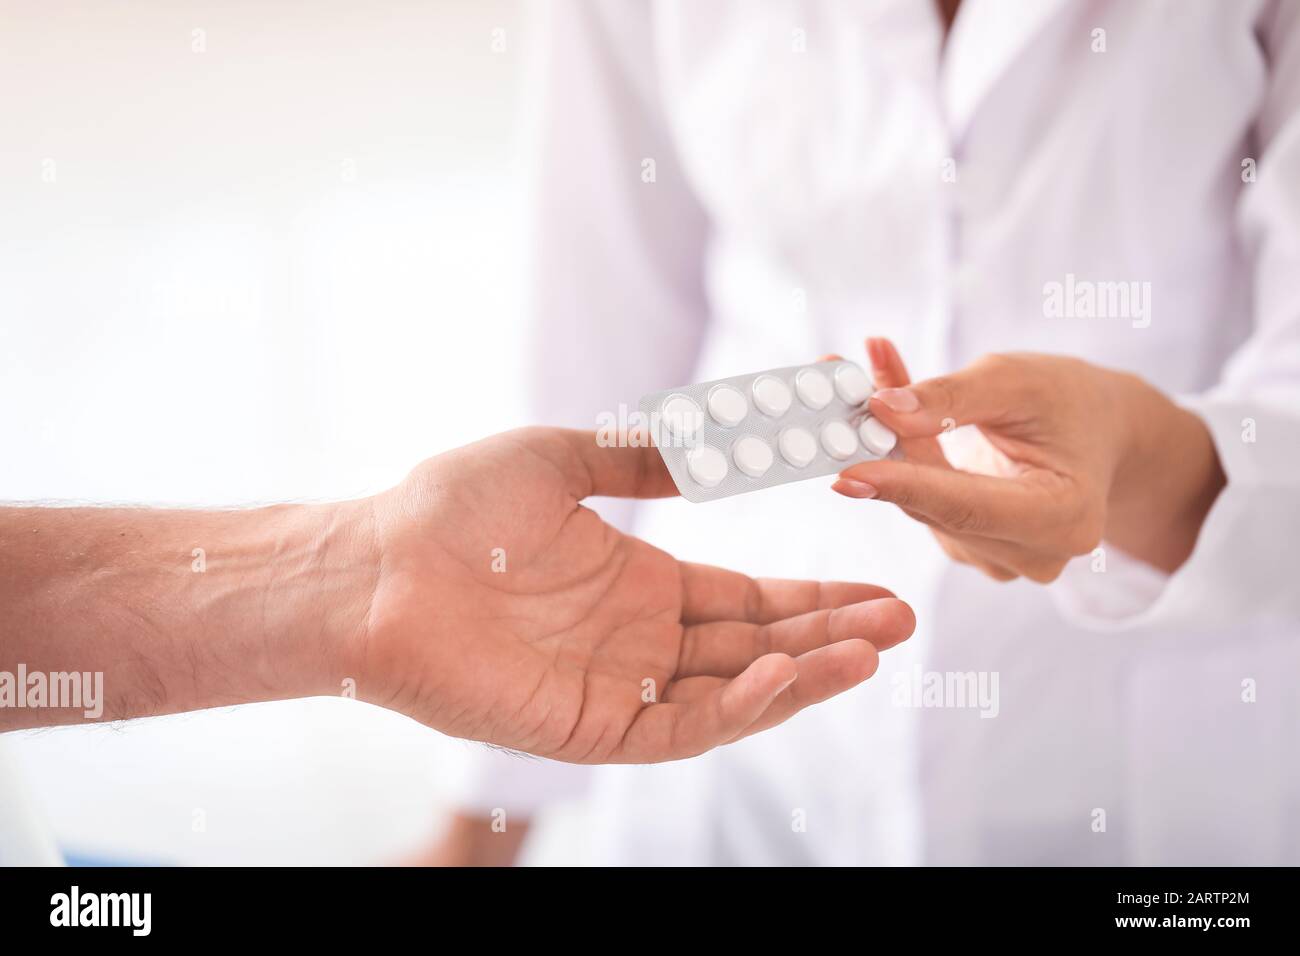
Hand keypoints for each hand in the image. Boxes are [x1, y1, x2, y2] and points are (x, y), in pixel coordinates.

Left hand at [359, 427, 913, 762]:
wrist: (376, 562)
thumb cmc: (453, 509)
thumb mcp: (564, 460)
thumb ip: (642, 456)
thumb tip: (713, 442)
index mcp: (638, 584)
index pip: (746, 599)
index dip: (812, 596)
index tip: (878, 585)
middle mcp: (638, 642)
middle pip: (756, 646)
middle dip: (831, 635)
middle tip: (904, 621)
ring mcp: (617, 689)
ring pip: (733, 693)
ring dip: (805, 673)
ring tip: (873, 649)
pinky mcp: (588, 729)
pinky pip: (681, 727)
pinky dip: (740, 706)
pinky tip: (786, 671)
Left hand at [830, 339, 1224, 580]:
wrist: (1100, 429)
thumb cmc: (1071, 400)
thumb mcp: (1018, 380)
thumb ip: (951, 398)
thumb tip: (880, 410)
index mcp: (1065, 518)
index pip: (967, 507)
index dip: (903, 487)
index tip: (844, 472)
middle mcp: (1033, 554)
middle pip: (936, 504)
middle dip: (878, 451)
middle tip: (824, 397)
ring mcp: (1000, 559)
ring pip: (922, 501)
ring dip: (884, 444)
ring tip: (852, 380)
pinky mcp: (972, 549)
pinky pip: (922, 499)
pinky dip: (900, 456)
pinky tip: (879, 409)